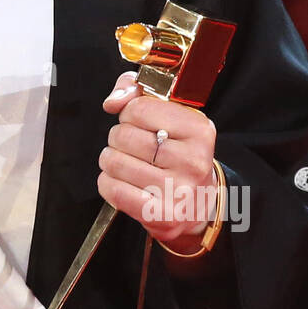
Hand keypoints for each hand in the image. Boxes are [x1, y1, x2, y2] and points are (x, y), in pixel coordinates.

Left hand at [98, 71, 218, 252]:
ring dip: (111, 161)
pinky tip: (123, 183)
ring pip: (113, 162)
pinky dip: (108, 183)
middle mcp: (193, 160)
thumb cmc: (177, 153)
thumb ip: (136, 92)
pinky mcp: (162, 216)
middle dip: (119, 139)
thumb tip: (112, 102)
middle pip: (122, 135)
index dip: (129, 114)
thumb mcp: (169, 115)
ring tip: (128, 164)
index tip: (140, 124)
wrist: (198, 204)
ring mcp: (179, 190)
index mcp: (199, 129)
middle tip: (134, 148)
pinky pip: (113, 189)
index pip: (139, 109)